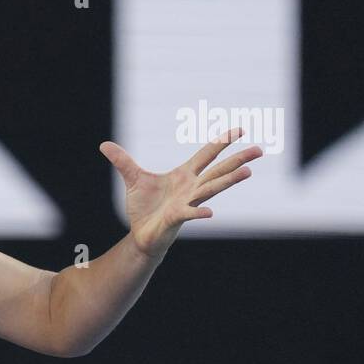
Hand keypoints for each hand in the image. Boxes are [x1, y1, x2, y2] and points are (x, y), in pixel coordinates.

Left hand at [99, 127, 259, 258]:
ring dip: (229, 181)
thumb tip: (104, 144)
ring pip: (211, 189)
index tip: (240, 130)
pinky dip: (199, 214)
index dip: (221, 142)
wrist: (141, 234)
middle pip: (218, 170)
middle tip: (260, 150)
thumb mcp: (133, 179)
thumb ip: (122, 161)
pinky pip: (190, 214)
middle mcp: (191, 188)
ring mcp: (187, 203)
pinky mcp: (177, 218)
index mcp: (184, 175)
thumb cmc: (144, 208)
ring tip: (248, 173)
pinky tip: (211, 213)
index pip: (206, 155)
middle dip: (238, 160)